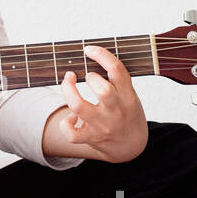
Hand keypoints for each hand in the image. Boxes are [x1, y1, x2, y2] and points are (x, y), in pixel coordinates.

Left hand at [59, 44, 147, 162]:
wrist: (131, 147)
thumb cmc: (126, 114)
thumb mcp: (129, 95)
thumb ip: (116, 80)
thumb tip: (92, 55)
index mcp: (128, 97)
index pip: (117, 71)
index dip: (101, 55)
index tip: (89, 49)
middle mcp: (116, 111)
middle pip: (102, 90)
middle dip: (91, 77)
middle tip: (88, 76)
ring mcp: (102, 126)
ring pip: (79, 106)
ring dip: (69, 91)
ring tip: (69, 83)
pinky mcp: (90, 138)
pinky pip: (71, 133)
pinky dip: (65, 123)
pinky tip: (71, 118)